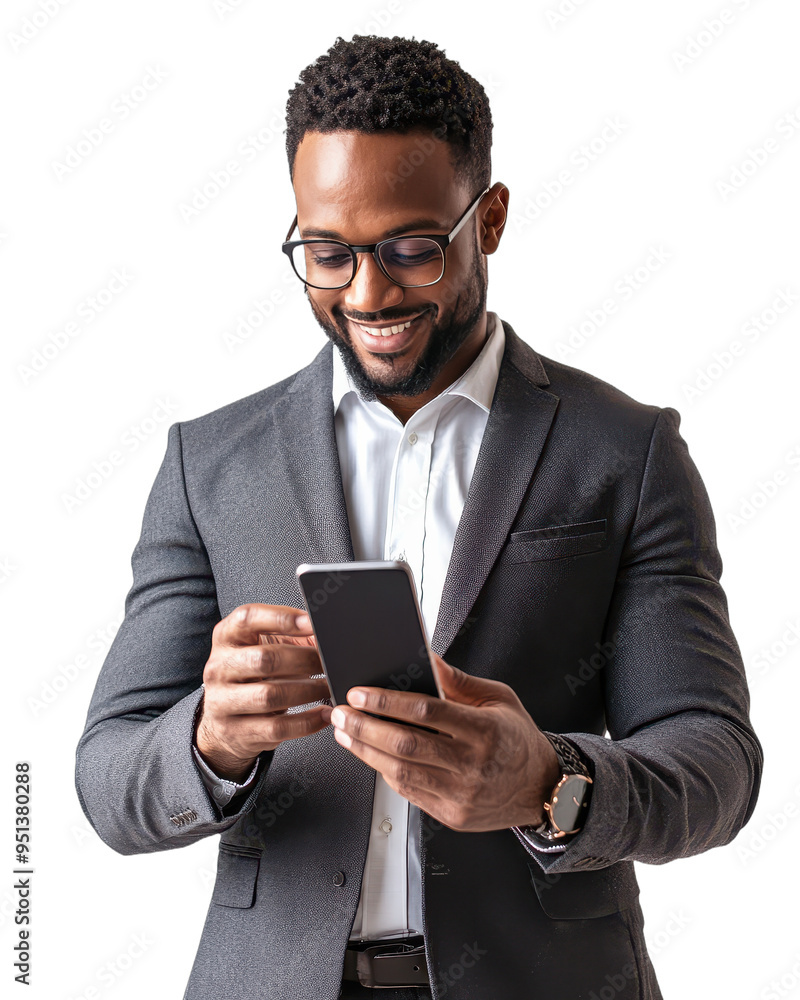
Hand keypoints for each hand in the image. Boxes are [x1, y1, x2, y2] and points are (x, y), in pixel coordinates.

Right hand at [195, 604, 328, 780]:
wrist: (223, 724)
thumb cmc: (253, 677)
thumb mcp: (264, 648)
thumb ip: (293, 636)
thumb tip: (328, 634)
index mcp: (226, 638)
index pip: (247, 618)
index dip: (281, 617)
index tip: (311, 622)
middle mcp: (218, 667)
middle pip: (264, 658)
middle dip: (304, 659)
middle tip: (329, 663)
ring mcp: (222, 702)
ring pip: (270, 695)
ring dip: (308, 691)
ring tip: (328, 687)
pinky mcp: (235, 732)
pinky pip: (276, 727)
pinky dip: (306, 722)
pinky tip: (323, 714)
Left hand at [321, 653, 560, 831]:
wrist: (542, 789)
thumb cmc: (518, 738)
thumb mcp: (498, 699)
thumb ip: (459, 681)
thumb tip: (426, 659)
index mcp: (485, 730)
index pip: (426, 712)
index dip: (387, 702)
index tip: (360, 693)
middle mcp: (472, 764)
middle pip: (406, 744)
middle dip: (365, 727)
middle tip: (341, 712)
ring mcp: (461, 794)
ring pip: (401, 772)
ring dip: (365, 751)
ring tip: (345, 733)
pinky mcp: (451, 815)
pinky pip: (409, 793)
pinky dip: (385, 772)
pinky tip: (370, 755)